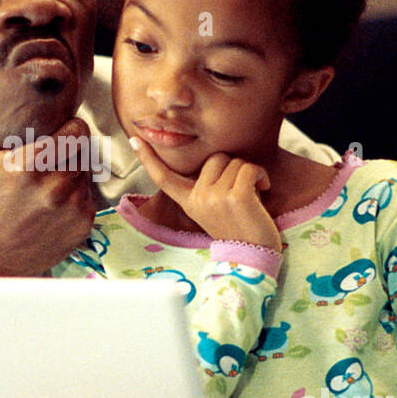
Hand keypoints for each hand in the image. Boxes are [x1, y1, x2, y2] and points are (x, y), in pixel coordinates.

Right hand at [0, 70, 95, 275]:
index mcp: (31, 164)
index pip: (78, 129)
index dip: (68, 128)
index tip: (54, 135)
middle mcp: (55, 188)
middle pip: (84, 151)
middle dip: (70, 151)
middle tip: (48, 159)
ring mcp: (72, 209)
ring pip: (88, 175)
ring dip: (73, 174)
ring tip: (48, 182)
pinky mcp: (82, 228)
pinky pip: (90, 200)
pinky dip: (76, 200)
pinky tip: (52, 206)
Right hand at [131, 138, 279, 248]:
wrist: (253, 258)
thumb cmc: (240, 230)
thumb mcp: (213, 210)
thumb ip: (207, 188)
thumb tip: (214, 162)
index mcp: (189, 202)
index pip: (163, 177)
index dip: (147, 158)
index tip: (133, 140)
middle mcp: (198, 199)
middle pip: (215, 158)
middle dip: (233, 167)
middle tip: (241, 188)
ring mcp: (214, 197)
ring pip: (234, 161)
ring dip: (249, 172)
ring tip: (253, 193)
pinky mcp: (235, 196)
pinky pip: (249, 168)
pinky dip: (261, 176)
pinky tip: (263, 189)